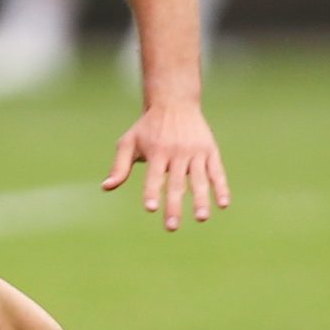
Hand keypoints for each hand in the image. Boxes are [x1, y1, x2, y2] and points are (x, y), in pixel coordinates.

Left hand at [101, 104, 231, 230]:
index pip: (153, 176)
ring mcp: (195, 152)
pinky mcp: (210, 151)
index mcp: (156, 152)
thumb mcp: (129, 142)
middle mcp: (177, 152)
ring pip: (199, 179)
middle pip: (176, 183)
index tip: (151, 209)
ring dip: (201, 199)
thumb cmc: (147, 127)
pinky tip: (224, 204)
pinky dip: (221, 187)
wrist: (174, 102)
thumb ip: (119, 166)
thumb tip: (105, 188)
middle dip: (174, 205)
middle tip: (171, 227)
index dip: (151, 192)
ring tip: (201, 218)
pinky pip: (217, 172)